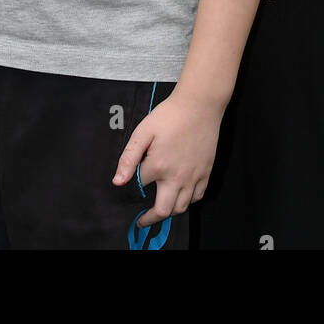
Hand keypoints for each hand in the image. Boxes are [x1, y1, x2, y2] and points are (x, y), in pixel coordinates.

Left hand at [111, 89, 222, 226]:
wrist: (199, 104)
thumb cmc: (170, 115)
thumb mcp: (143, 131)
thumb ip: (129, 157)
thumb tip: (118, 182)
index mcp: (159, 166)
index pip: (140, 188)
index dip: (131, 191)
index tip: (128, 193)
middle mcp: (177, 177)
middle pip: (163, 210)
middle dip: (150, 218)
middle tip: (141, 219)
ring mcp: (194, 176)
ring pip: (182, 207)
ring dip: (169, 211)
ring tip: (160, 209)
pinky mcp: (205, 172)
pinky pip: (198, 196)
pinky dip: (188, 201)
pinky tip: (181, 195)